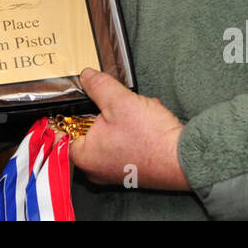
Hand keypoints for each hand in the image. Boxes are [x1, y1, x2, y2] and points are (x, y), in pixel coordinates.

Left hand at [68, 67, 187, 190]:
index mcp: (83, 156)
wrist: (185, 160)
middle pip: (87, 129)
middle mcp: (95, 169)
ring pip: (108, 134)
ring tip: (138, 109)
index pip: (62, 130)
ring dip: (121, 117)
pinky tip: (146, 119)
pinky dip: (132, 129)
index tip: (76, 96)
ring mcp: (113, 171)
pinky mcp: (130, 169)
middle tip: (115, 101)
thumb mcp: (120, 102)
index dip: (68, 110)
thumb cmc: (150, 137)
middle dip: (103, 111)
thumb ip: (98, 86)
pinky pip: (122, 143)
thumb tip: (86, 76)